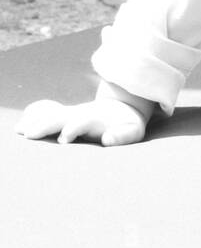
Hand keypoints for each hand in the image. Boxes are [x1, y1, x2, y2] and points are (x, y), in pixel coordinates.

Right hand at [15, 97, 147, 146]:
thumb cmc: (127, 124)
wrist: (123, 107)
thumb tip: (107, 140)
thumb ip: (122, 135)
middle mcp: (80, 113)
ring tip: (20, 130)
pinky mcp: (66, 115)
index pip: (82, 121)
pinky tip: (22, 123)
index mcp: (95, 117)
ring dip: (35, 121)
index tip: (63, 139)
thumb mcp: (133, 130)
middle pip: (60, 116)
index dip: (73, 128)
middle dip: (46, 124)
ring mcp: (71, 113)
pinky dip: (35, 115)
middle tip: (30, 135)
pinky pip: (48, 112)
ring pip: (51, 114)